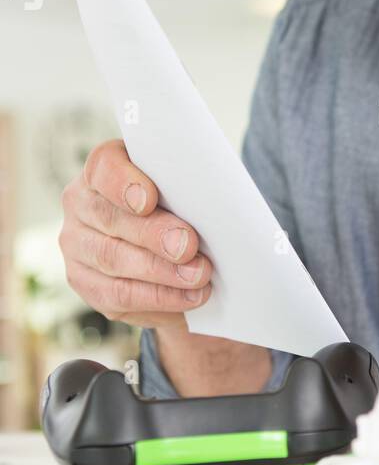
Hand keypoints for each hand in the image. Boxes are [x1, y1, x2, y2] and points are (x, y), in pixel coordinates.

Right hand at [59, 139, 211, 328]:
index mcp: (103, 169)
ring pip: (113, 260)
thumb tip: (214, 207)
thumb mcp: (181, 188)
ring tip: (198, 276)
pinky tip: (188, 297)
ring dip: (161, 272)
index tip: (148, 200)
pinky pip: (117, 296)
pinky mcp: (86, 283)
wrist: (167, 246)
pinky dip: (157, 298)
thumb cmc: (178, 205)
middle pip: (110, 218)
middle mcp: (82, 204)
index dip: (123, 183)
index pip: (103, 167)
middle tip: (189, 247)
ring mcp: (78, 245)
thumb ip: (187, 187)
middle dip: (153, 235)